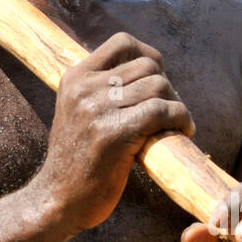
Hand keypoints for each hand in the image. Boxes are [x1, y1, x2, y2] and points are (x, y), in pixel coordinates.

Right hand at [33, 32, 193, 233]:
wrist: (58, 199)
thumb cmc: (78, 159)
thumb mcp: (79, 112)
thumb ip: (102, 89)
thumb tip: (150, 71)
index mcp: (75, 77)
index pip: (122, 42)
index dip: (148, 55)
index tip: (157, 80)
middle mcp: (84, 88)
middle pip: (147, 65)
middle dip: (167, 86)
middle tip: (169, 112)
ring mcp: (97, 109)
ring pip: (159, 85)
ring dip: (177, 104)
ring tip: (176, 124)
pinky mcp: (114, 134)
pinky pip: (162, 110)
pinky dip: (181, 119)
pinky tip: (183, 132)